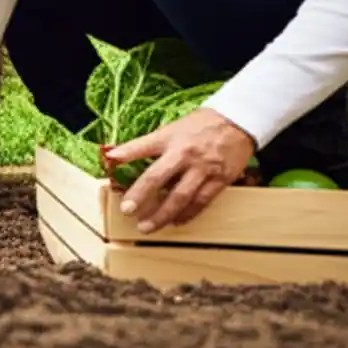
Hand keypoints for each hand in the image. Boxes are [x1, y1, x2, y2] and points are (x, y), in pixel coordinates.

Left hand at [106, 108, 254, 232]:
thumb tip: (119, 154)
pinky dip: (187, 214)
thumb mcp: (173, 127)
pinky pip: (201, 201)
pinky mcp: (220, 179)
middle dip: (141, 194)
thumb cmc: (200, 125)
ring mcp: (203, 168)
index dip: (126, 153)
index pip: (143, 145)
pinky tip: (175, 222)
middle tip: (126, 210)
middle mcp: (184, 153)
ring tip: (147, 226)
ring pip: (180, 195)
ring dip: (162, 214)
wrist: (238, 121)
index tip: (110, 161)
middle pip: (158, 176)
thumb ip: (150, 143)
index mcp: (170, 137)